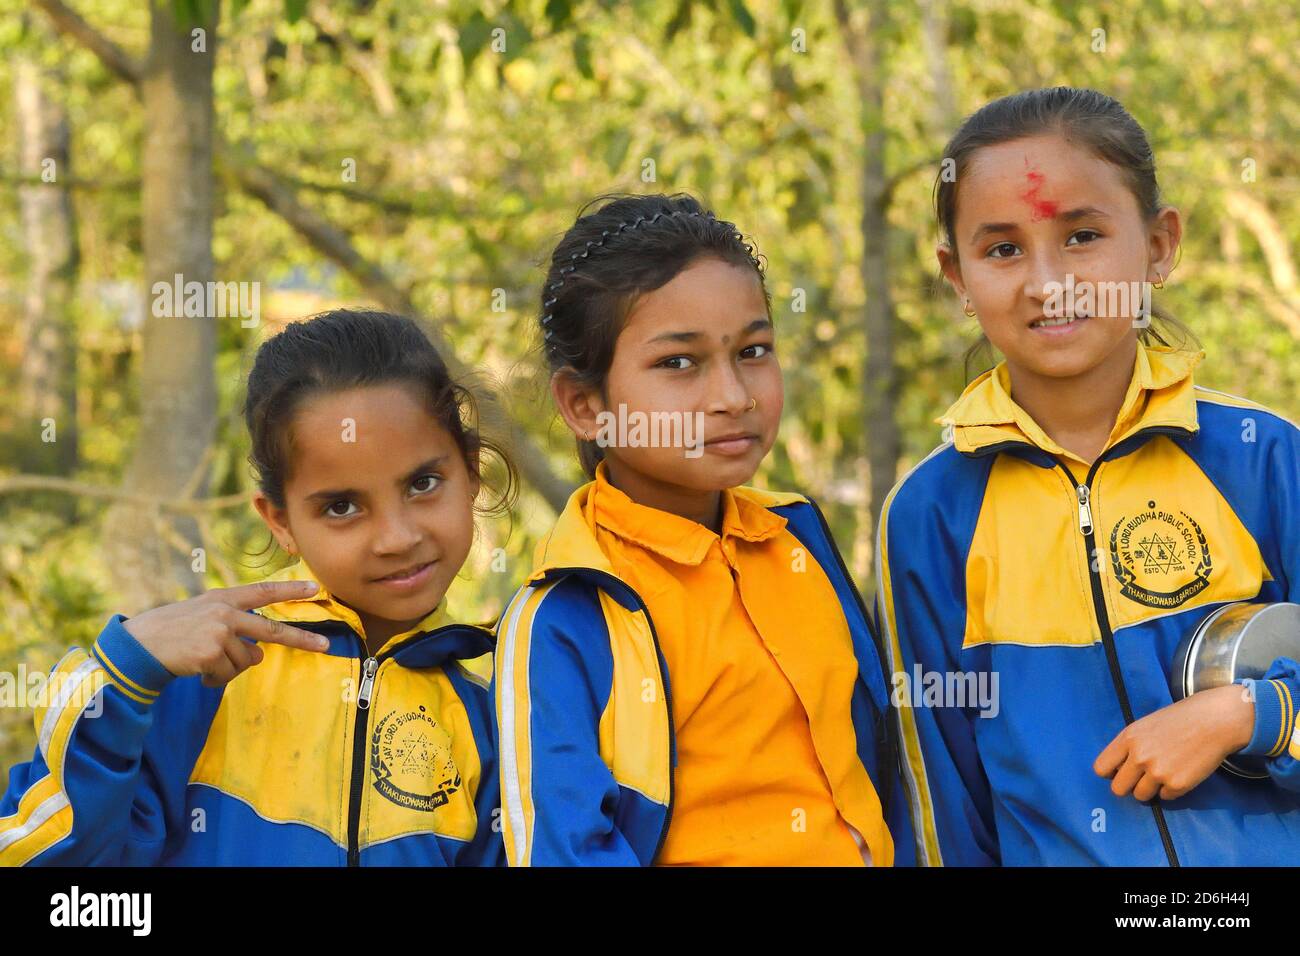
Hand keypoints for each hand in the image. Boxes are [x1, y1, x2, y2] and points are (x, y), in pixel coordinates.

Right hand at [122, 580, 329, 687]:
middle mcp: (224, 612)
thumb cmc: (173, 632)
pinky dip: (215, 679)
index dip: (290, 590)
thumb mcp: (204, 617)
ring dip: (227, 669)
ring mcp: (218, 633)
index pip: (263, 591)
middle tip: (326, 646)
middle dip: (301, 639)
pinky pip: (227, 674)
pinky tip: (197, 671)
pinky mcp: (211, 654)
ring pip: (245, 660)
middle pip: (272, 629)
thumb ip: (235, 628)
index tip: (315, 588)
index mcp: (223, 598)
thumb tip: (260, 653)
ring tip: (203, 662)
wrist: (138, 645)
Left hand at [1093, 683, 1255, 801]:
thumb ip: (1129, 746)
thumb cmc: (1179, 720)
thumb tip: (1118, 770)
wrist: (1214, 721)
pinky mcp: (1177, 785)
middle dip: (1128, 786)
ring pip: (1140, 796)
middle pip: (1118, 789)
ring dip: (1150, 789)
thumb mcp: (1145, 726)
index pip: (1101, 768)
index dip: (1110, 773)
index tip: (1120, 772)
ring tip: (1163, 774)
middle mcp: (1139, 757)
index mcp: (1128, 738)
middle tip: (1142, 778)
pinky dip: (1171, 790)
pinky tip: (1181, 772)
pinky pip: (1165, 797)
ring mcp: (1158, 772)